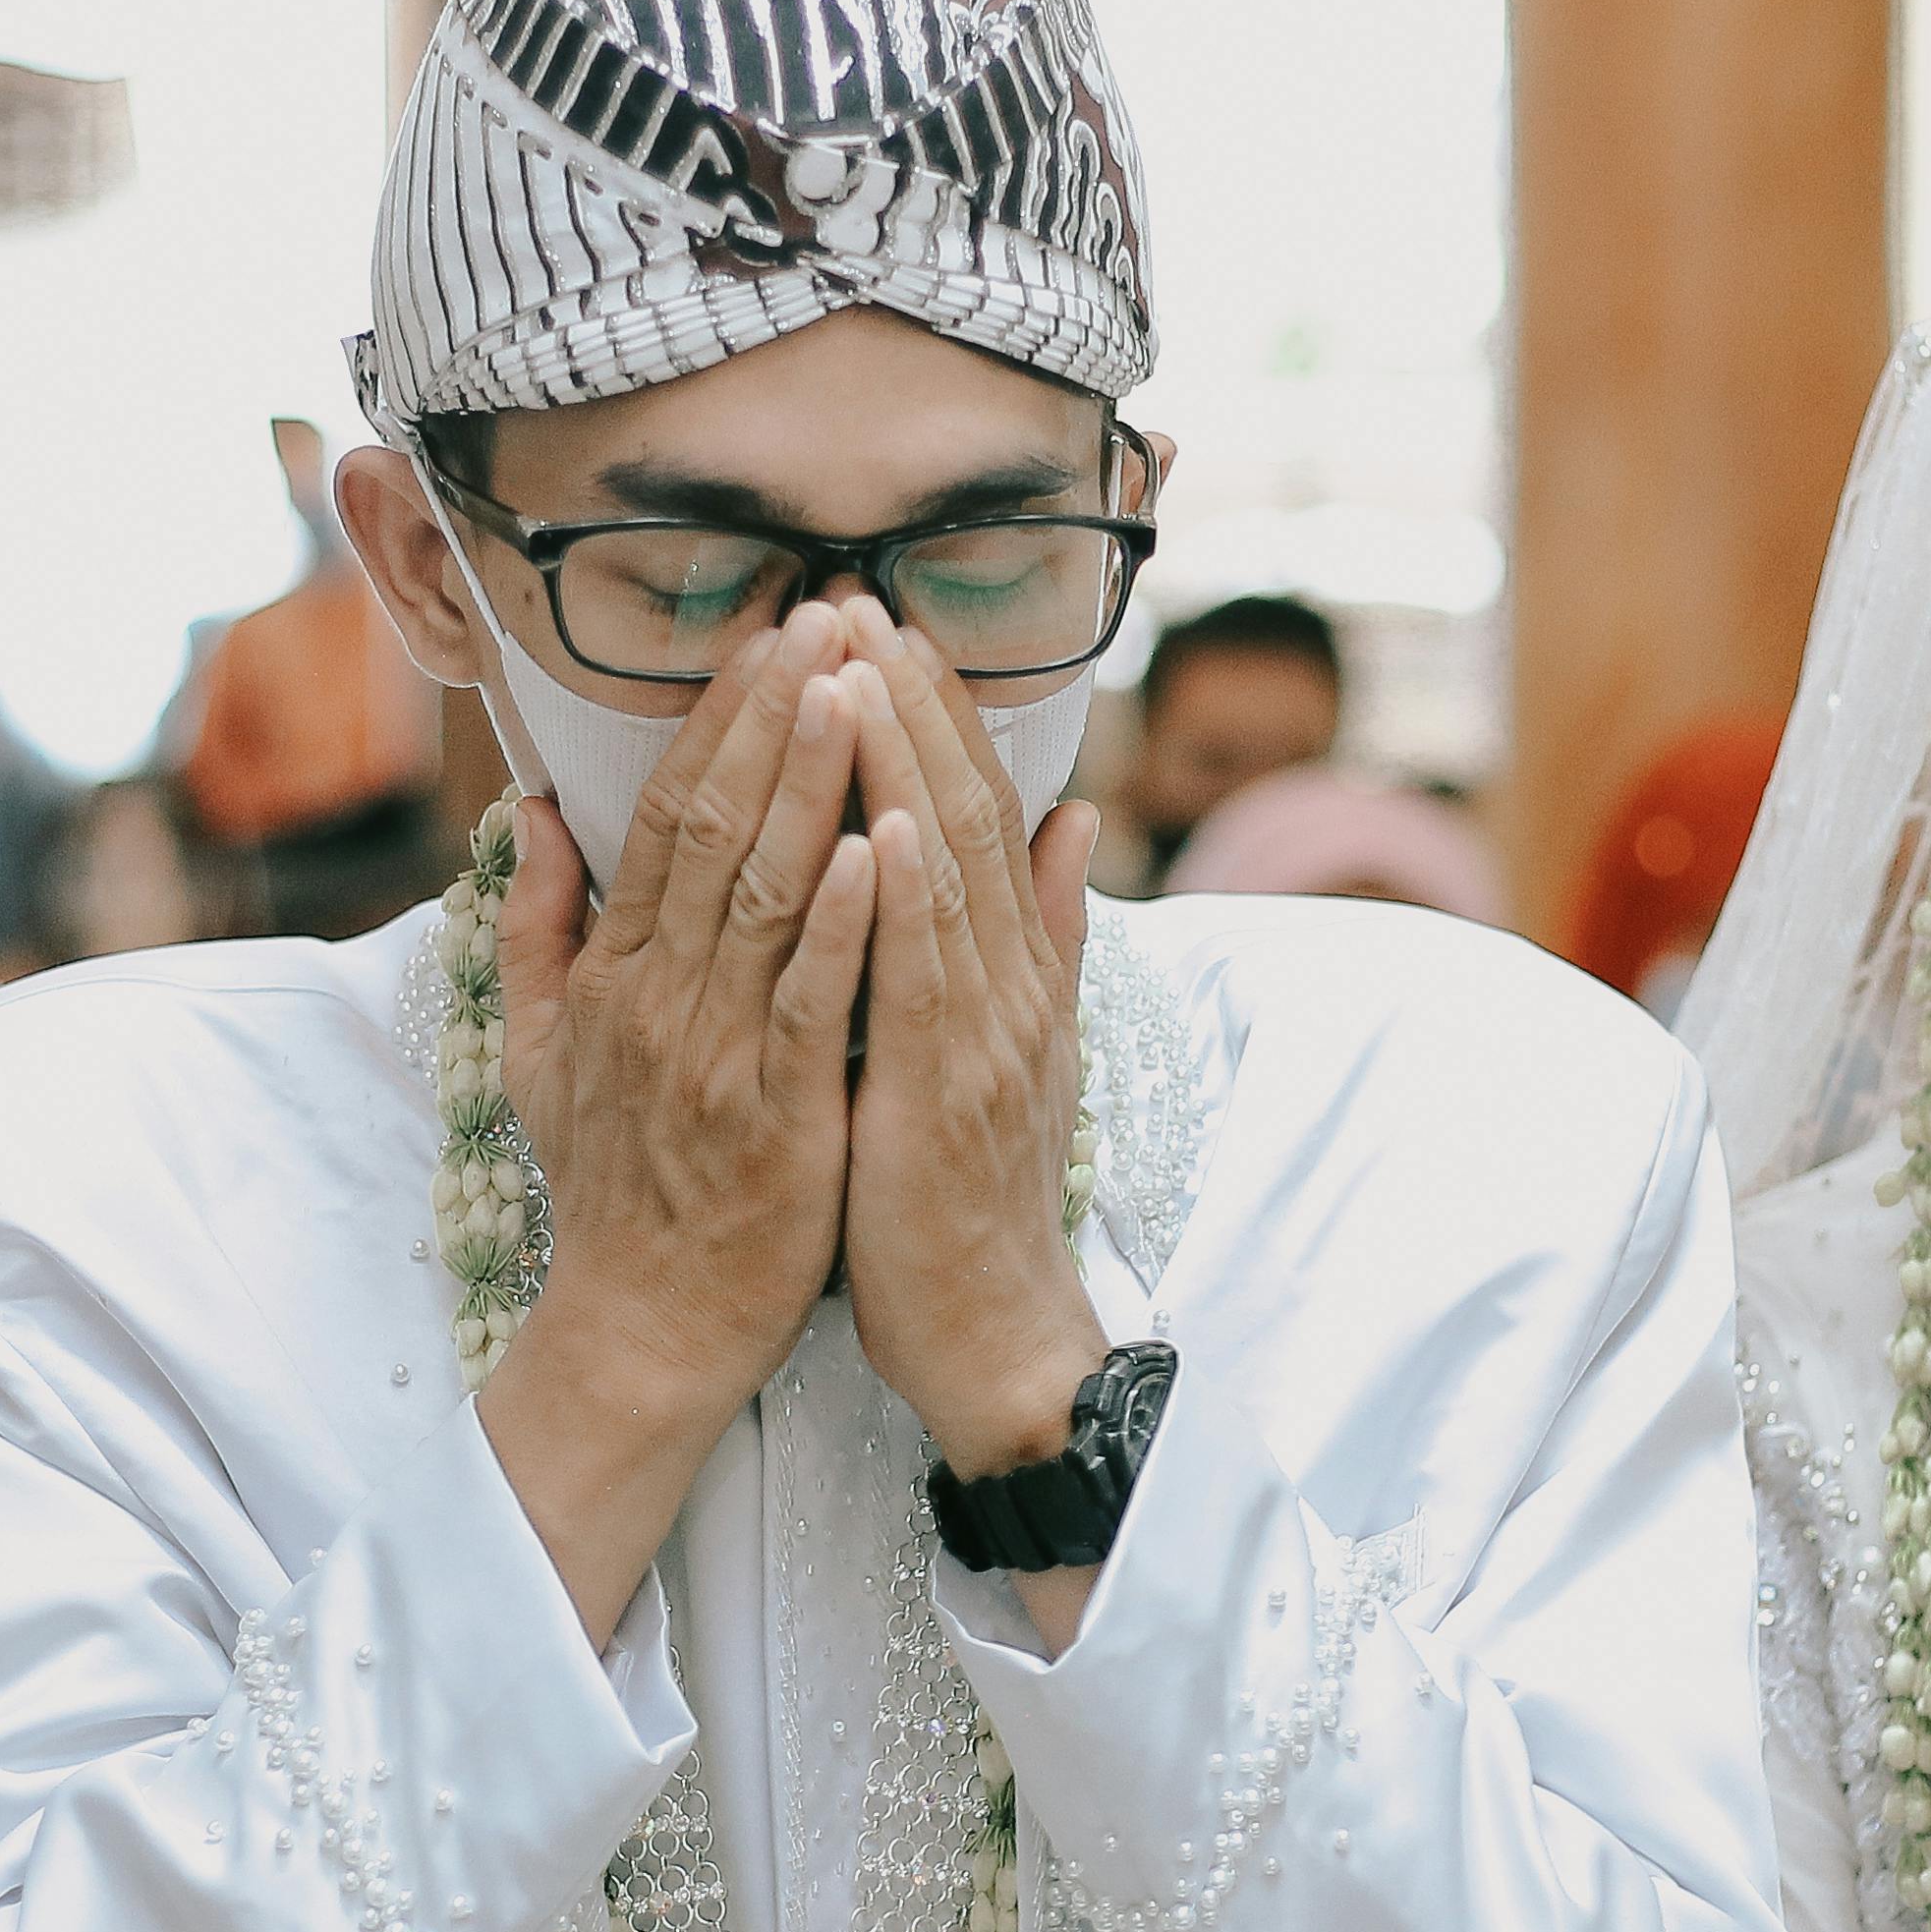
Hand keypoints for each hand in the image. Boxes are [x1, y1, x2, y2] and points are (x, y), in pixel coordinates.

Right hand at [494, 609, 878, 1443]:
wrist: (643, 1327)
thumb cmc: (613, 1185)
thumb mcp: (542, 1052)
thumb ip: (536, 929)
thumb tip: (535, 815)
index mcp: (615, 970)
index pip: (668, 812)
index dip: (722, 716)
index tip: (773, 633)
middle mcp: (656, 994)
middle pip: (714, 825)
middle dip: (774, 713)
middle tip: (827, 614)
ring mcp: (713, 1052)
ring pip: (761, 891)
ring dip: (810, 781)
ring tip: (854, 684)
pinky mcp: (775, 1113)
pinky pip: (808, 1000)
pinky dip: (839, 920)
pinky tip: (877, 845)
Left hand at [828, 601, 1106, 1479]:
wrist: (994, 1331)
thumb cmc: (974, 1192)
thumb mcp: (1013, 1044)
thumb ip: (1043, 928)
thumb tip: (1073, 818)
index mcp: (1011, 969)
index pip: (978, 815)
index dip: (937, 715)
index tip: (888, 624)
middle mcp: (1008, 984)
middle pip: (963, 819)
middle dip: (909, 705)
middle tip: (856, 599)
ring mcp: (983, 1036)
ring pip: (945, 879)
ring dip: (904, 769)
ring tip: (861, 668)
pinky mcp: (944, 1097)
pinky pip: (923, 984)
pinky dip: (909, 900)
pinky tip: (885, 825)